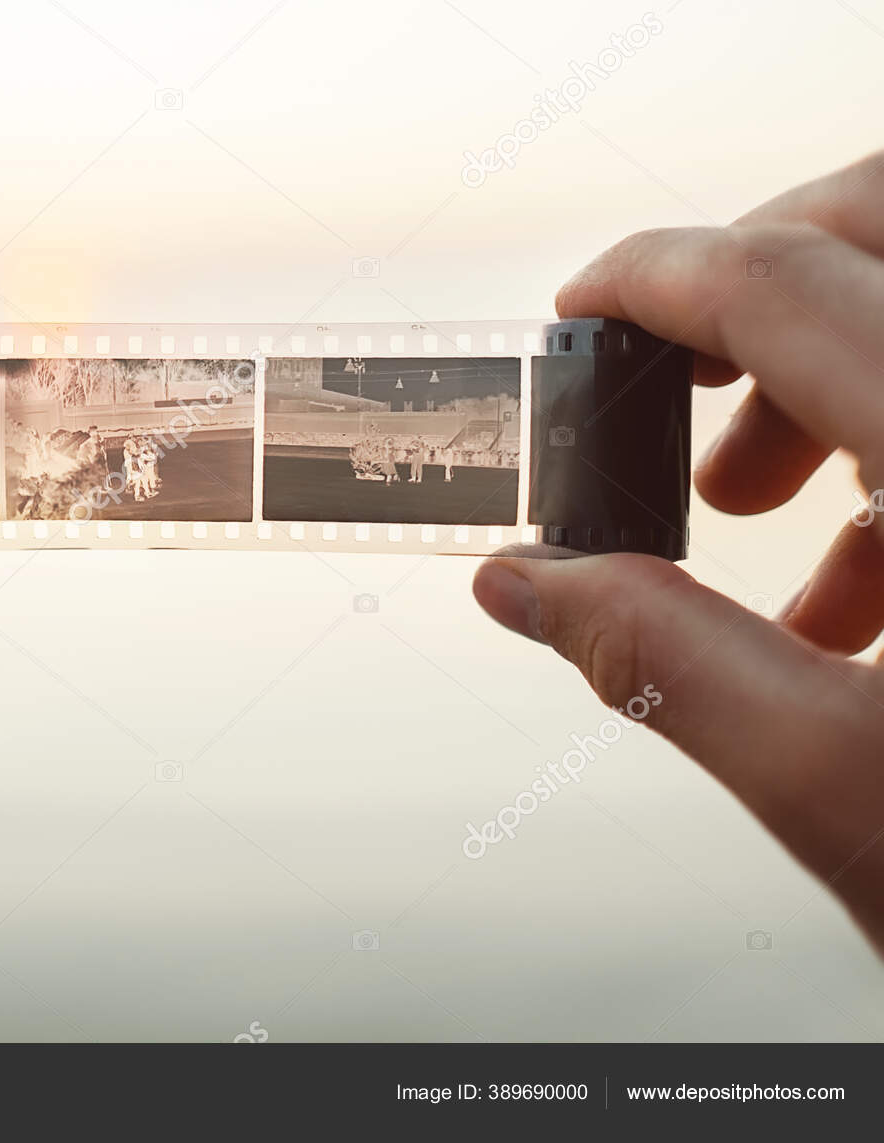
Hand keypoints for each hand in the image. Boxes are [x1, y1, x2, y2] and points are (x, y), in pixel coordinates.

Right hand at [473, 150, 883, 952]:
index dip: (652, 280)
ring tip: (765, 505)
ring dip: (832, 368)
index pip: (782, 285)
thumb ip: (658, 661)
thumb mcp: (842, 787)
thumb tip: (532, 585)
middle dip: (764, 269)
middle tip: (686, 368)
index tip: (587, 313)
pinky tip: (870, 575)